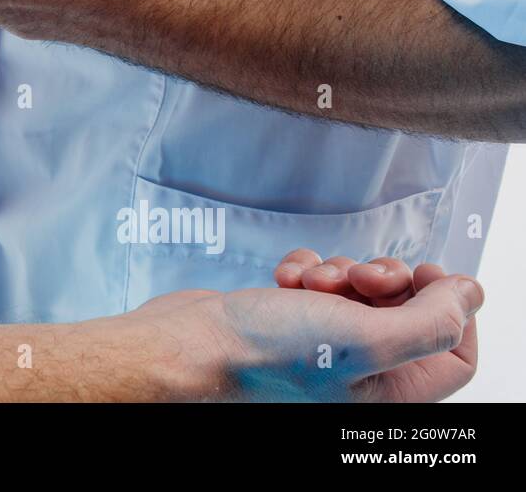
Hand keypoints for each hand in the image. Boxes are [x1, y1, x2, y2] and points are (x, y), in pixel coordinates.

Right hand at [130, 254, 482, 401]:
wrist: (192, 346)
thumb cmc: (266, 357)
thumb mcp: (368, 340)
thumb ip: (432, 320)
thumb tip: (469, 294)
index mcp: (390, 391)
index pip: (457, 350)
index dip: (450, 305)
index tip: (427, 273)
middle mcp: (360, 371)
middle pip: (407, 310)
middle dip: (383, 278)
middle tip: (359, 276)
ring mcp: (322, 344)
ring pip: (359, 290)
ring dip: (339, 270)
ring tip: (312, 283)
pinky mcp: (288, 319)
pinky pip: (316, 282)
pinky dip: (305, 271)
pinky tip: (285, 281)